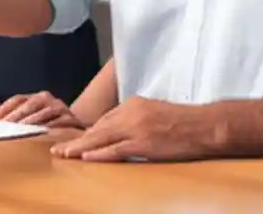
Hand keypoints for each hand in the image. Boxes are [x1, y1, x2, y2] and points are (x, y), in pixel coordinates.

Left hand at [0, 91, 83, 127]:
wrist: (75, 127)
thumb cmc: (48, 124)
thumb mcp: (32, 119)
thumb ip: (14, 119)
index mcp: (35, 97)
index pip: (17, 100)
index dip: (3, 109)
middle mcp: (47, 98)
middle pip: (29, 104)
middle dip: (15, 116)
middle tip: (4, 126)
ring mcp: (59, 107)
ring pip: (43, 112)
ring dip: (32, 121)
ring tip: (21, 130)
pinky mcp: (71, 118)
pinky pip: (59, 122)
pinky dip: (50, 127)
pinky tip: (41, 134)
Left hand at [49, 97, 223, 161]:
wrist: (205, 125)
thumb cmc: (184, 122)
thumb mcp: (155, 112)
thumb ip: (137, 119)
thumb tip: (123, 132)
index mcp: (133, 104)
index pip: (104, 120)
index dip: (88, 132)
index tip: (74, 141)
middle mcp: (131, 112)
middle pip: (97, 128)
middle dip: (76, 140)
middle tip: (58, 148)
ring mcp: (137, 128)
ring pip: (101, 138)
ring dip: (80, 147)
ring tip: (64, 154)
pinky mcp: (144, 143)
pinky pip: (116, 150)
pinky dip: (99, 154)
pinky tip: (85, 158)